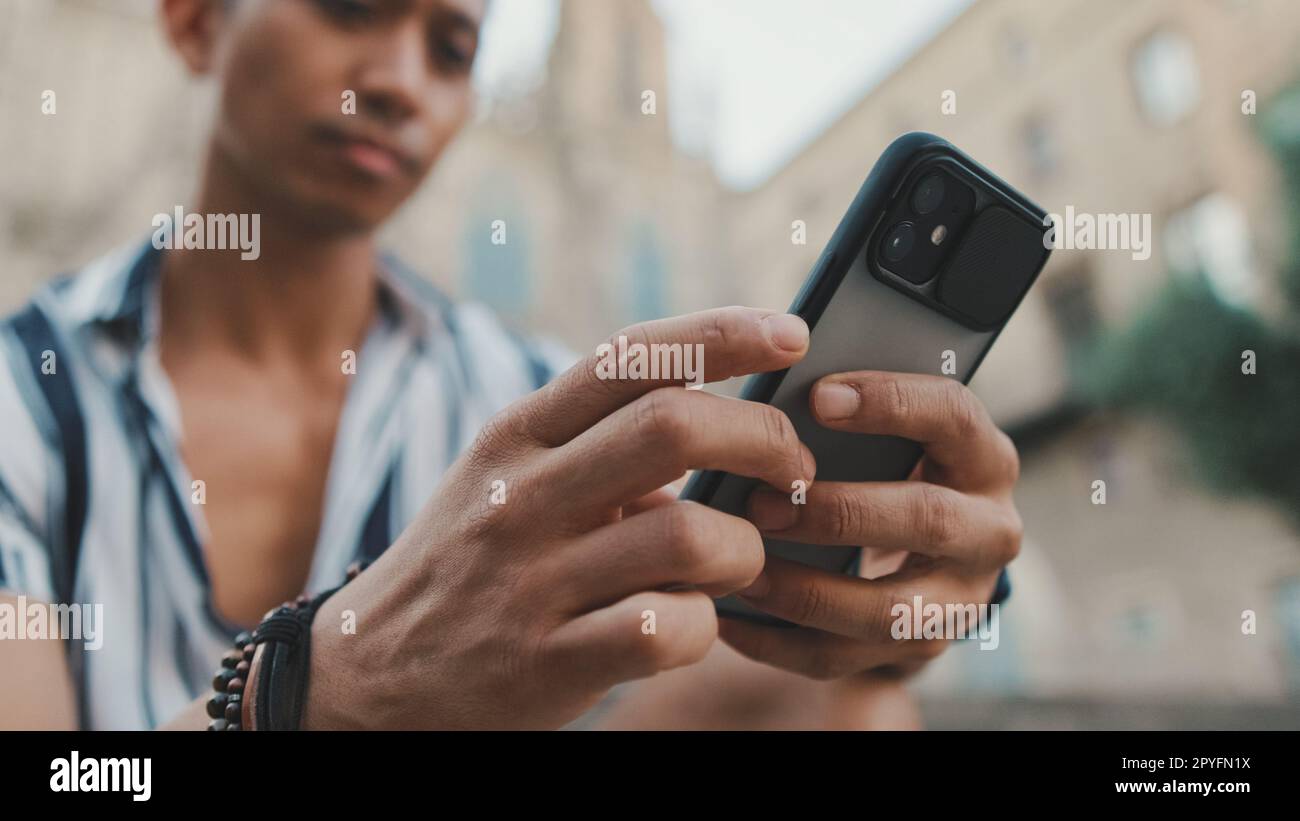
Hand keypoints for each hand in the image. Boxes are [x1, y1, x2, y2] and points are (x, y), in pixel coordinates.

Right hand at [302, 307, 815, 728]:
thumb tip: (722, 419)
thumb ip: (597, 443)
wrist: (368, 673)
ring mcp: (531, 583)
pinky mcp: (546, 664)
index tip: (792, 334)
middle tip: (792, 469)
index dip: (723, 335)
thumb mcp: (505, 478)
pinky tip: (689, 623)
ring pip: (690, 536)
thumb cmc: (468, 562)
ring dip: (743, 549)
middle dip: (764, 440)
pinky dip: (705, 625)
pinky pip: (669, 630)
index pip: (629, 357)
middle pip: (674, 428)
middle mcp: (520, 496)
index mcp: (516, 436)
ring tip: (734, 562)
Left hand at [718, 371, 1022, 679]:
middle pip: (928, 519)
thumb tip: (771, 403)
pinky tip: (727, 619)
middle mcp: (989, 530)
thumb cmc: (884, 468)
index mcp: (983, 458)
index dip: (892, 402)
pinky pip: (844, 657)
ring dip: (806, 591)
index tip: (818, 396)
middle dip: (839, 512)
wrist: (923, 555)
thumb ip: (847, 415)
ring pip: (890, 609)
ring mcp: (960, 600)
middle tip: (761, 503)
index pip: (955, 417)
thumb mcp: (887, 434)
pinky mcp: (918, 650)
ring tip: (742, 571)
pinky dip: (778, 642)